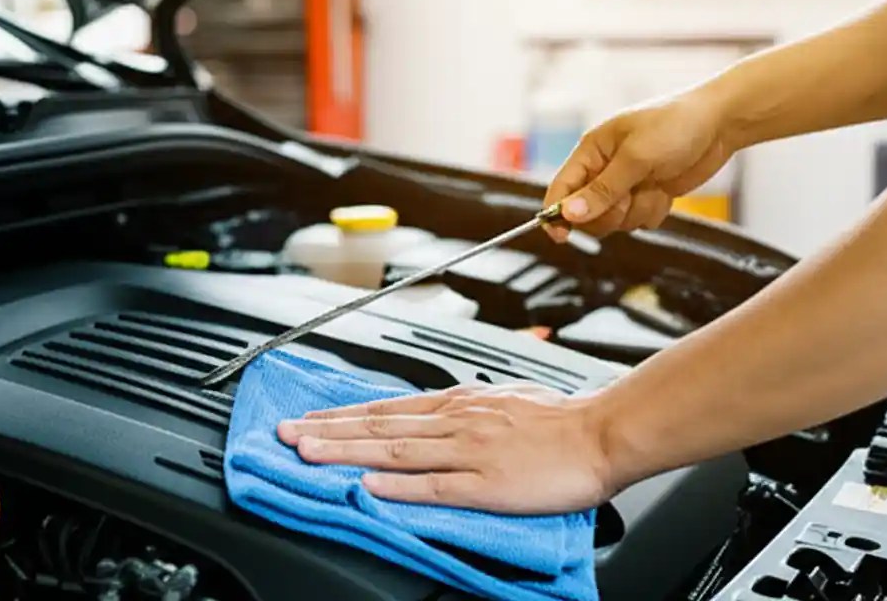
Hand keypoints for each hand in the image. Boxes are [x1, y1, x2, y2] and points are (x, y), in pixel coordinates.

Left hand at [276, 383, 614, 514]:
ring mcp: (468, 450)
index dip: (341, 415)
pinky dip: (396, 485)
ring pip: (393, 451)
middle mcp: (454, 421)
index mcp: (457, 403)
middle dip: (326, 430)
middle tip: (284, 433)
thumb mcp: (501, 400)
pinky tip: (368, 487)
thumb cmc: (559, 419)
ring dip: (345, 451)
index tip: (307, 419)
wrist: (601, 432)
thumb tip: (432, 414)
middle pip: (377, 426)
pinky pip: (433, 484)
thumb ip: (463, 410)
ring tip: (307, 453)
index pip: (386, 408)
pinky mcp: (486, 482)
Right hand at [543, 91, 735, 241]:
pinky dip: (653, 210)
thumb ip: (602, 189)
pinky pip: (639, 220)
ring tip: (654, 185)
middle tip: (628, 197)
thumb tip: (568, 214)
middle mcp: (605, 168)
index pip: (561, 187)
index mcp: (592, 150)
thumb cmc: (676, 125)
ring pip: (615, 220)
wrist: (720, 123)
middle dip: (609, 212)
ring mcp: (627, 183)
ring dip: (636, 210)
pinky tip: (665, 189)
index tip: (560, 235)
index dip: (556, 213)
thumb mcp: (636, 157)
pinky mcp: (647, 193)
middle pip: (586, 212)